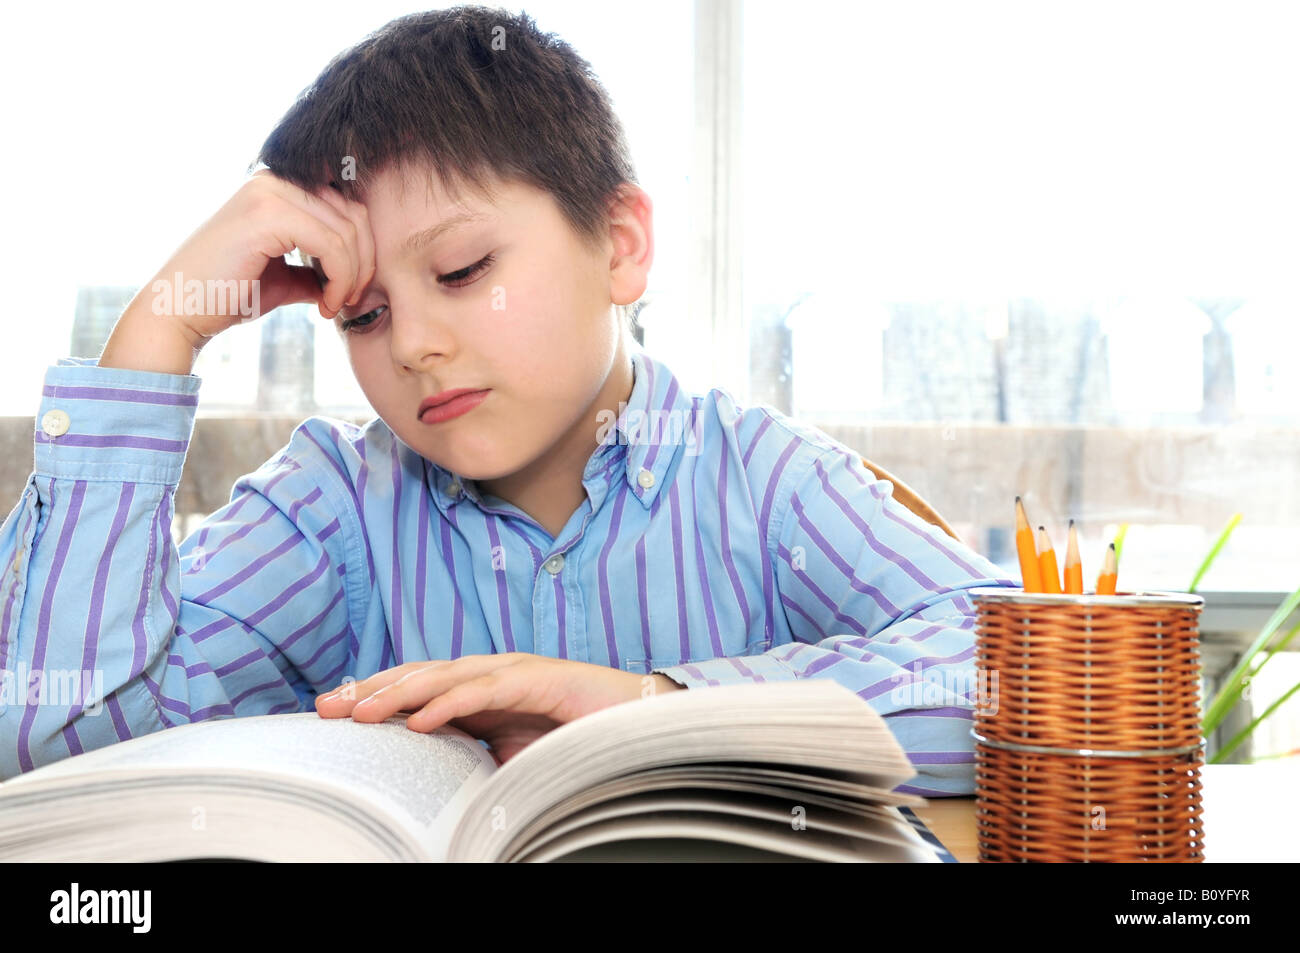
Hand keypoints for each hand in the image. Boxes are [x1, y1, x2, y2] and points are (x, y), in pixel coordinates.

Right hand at [126, 168, 375, 346]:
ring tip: (331, 306)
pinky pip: (332, 245)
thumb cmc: (228, 295)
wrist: (180, 310)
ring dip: (352, 277)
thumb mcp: (285, 277)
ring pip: (347, 231)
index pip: (347, 207)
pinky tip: (323, 306)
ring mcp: (270, 191)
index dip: (362, 251)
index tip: (348, 291)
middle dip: (364, 264)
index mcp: (279, 187)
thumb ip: (318, 268)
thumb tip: (356, 275)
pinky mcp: (267, 214)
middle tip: (348, 300)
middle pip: (355, 214)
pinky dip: (339, 280)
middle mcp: (275, 180)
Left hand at [314, 654, 683, 763]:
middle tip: (326, 707)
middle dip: (371, 690)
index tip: (331, 712)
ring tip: (361, 713)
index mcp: (480, 692)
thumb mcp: (509, 755)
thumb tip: (425, 787)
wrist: (635, 723)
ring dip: (400, 693)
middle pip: (418, 676)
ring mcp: (513, 672)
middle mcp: (490, 675)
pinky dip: (451, 702)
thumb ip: (471, 758)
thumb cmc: (574, 740)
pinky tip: (420, 720)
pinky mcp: (539, 679)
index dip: (375, 695)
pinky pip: (486, 690)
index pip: (416, 688)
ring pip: (444, 676)